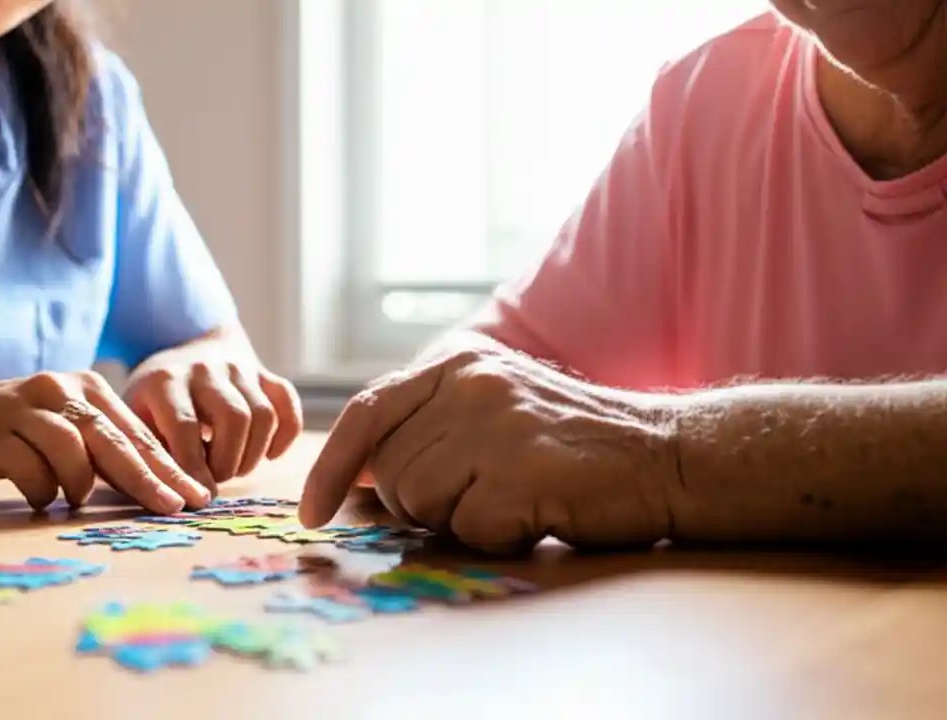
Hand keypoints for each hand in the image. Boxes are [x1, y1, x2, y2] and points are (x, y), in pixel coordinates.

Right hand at [0, 371, 211, 512]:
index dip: (169, 468)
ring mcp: (27, 407)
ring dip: (80, 485)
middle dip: (150, 480)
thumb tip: (159, 488)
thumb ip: (103, 450)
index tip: (197, 498)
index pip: (138, 433)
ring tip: (73, 501)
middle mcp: (61, 389)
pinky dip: (41, 489)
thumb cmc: (10, 435)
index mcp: (86, 387)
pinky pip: (31, 467)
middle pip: (117, 441)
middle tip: (175, 508)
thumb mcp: (63, 432)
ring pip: (75, 450)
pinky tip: (39, 500)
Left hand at [124, 333, 302, 490]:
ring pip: (264, 415)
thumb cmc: (154, 398)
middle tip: (216, 480)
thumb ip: (148, 453)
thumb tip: (169, 498)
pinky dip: (286, 434)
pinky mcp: (264, 373)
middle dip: (228, 462)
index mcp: (165, 380)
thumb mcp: (136, 416)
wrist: (184, 343)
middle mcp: (205, 369)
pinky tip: (270, 455)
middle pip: (234, 418)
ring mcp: (239, 368)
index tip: (199, 496)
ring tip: (234, 469)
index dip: (194, 467)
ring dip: (253, 454)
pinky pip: (287, 402)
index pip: (185, 425)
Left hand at [299, 335, 680, 552]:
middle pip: (392, 470)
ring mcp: (495, 423)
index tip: (315, 512)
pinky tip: (536, 512)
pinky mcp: (520, 469)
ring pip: (420, 500)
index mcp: (457, 363)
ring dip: (459, 519)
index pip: (367, 411)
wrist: (665, 453)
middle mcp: (470, 382)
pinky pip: (467, 528)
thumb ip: (427, 430)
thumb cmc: (572, 443)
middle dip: (422, 502)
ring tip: (512, 498)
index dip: (333, 466)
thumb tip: (356, 480)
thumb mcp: (493, 410)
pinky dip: (497, 536)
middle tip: (481, 496)